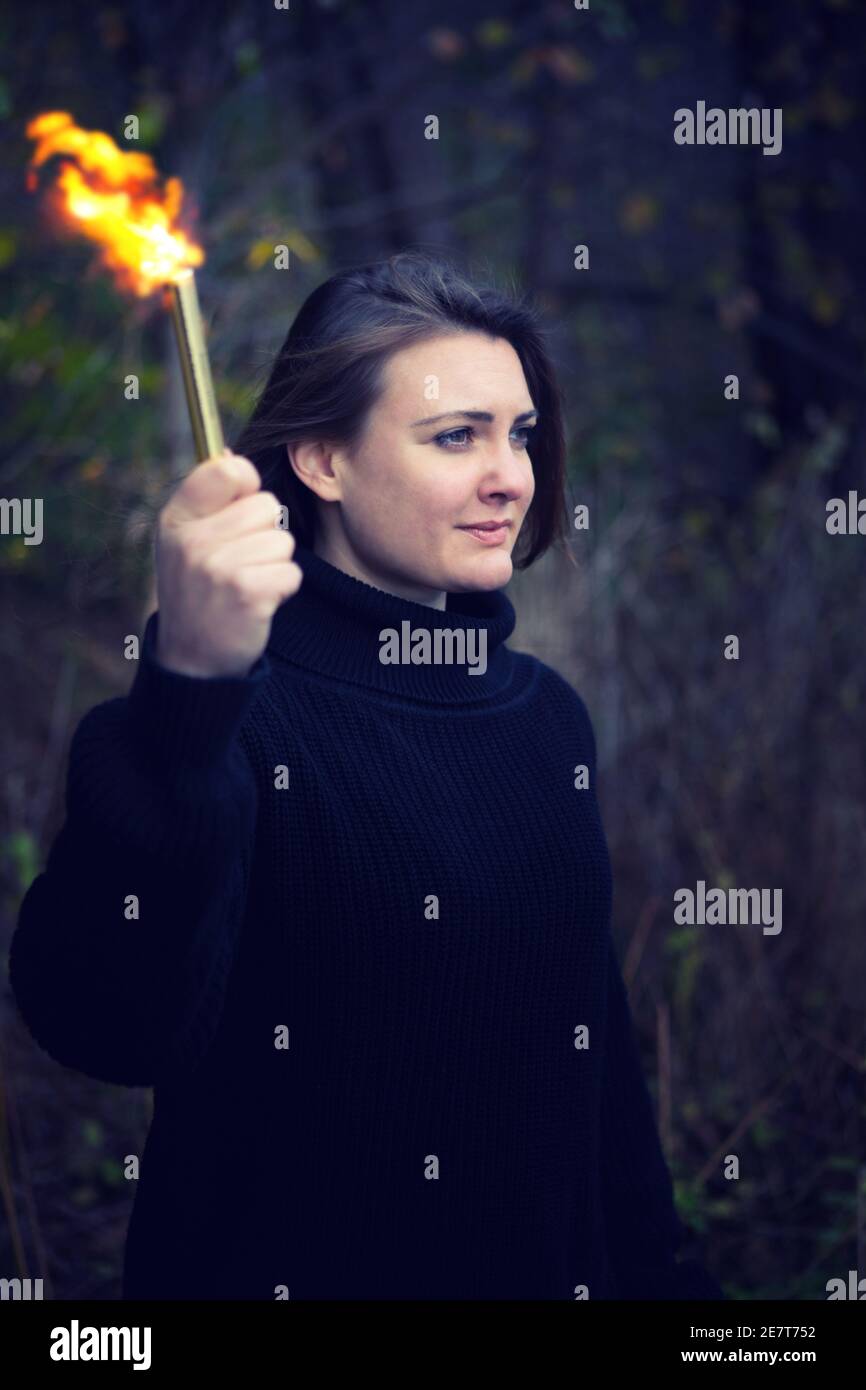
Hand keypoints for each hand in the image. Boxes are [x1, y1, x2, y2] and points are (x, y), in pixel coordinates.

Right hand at [154, 450, 301, 677]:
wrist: (193, 660)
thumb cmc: (198, 592)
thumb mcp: (185, 541)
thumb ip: (208, 499)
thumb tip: (232, 455)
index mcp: (177, 518)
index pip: (227, 470)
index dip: (246, 485)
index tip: (239, 512)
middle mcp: (193, 540)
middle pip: (267, 506)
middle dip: (265, 534)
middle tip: (240, 563)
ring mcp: (218, 567)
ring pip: (282, 541)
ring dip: (274, 565)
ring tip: (246, 584)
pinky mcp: (246, 593)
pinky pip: (291, 572)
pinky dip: (282, 589)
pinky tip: (257, 602)